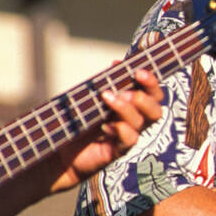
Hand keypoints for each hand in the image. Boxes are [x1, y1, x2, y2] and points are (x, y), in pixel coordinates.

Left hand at [48, 68, 163, 192]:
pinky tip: (106, 125)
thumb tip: (117, 64)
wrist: (60, 151)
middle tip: (128, 91)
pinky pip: (130, 139)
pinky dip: (121, 129)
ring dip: (126, 107)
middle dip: (146, 97)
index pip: (152, 94)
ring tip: (107, 97)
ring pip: (141, 122)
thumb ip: (107, 84)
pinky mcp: (118, 151)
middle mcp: (134, 122)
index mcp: (132, 107)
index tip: (138, 71)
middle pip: (155, 110)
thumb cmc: (77, 122)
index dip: (151, 82)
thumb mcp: (92, 99)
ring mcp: (127, 136)